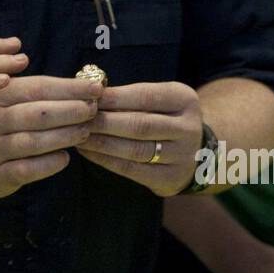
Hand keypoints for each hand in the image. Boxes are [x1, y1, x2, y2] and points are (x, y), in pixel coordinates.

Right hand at [0, 74, 101, 198]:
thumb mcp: (0, 96)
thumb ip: (32, 87)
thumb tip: (81, 82)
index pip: (38, 87)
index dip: (70, 88)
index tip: (96, 88)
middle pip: (38, 113)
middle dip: (71, 111)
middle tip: (94, 110)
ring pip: (34, 141)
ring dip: (65, 136)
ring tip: (86, 132)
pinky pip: (27, 170)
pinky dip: (49, 164)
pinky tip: (66, 158)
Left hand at [75, 81, 201, 196]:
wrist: (196, 152)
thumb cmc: (164, 118)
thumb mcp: (158, 100)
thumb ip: (130, 96)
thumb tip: (89, 94)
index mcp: (184, 99)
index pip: (145, 96)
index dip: (113, 98)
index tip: (87, 98)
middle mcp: (188, 127)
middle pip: (140, 124)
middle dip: (104, 122)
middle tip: (77, 119)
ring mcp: (182, 155)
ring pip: (136, 149)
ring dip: (102, 142)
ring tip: (78, 135)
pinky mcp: (170, 178)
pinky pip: (132, 169)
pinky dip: (106, 160)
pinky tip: (88, 152)